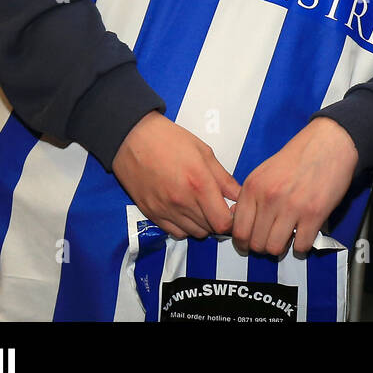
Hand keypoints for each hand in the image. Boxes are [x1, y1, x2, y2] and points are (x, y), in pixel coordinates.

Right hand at [112, 112, 239, 239]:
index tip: (233, 210)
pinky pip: (175, 233)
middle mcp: (182, 202)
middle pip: (210, 230)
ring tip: (202, 207)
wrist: (133, 139)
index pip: (223, 222)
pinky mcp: (151, 214)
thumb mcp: (204, 152)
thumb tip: (239, 196)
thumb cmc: (170, 140)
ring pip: (193, 233)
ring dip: (203, 224)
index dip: (233, 220)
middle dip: (219, 221)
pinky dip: (185, 227)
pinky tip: (186, 211)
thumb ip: (224, 179)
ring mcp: (165, 210)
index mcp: (199, 184)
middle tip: (219, 206)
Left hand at [231, 117, 358, 256]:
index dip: (243, 243)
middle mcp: (270, 198)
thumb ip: (251, 196)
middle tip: (271, 240)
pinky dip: (301, 246)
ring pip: (275, 248)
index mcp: (254, 187)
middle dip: (263, 247)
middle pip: (256, 243)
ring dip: (282, 248)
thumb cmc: (300, 156)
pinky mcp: (314, 214)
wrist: (329, 142)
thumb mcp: (264, 171)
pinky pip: (301, 246)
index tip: (250, 244)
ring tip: (288, 238)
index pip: (239, 231)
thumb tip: (238, 218)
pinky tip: (303, 234)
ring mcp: (292, 207)